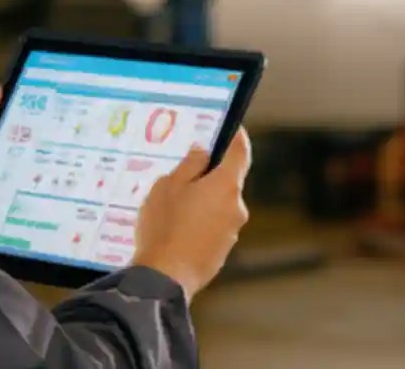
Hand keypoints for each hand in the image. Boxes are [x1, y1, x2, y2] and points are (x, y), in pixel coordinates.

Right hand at [132, 128, 251, 302]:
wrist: (164, 277)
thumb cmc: (165, 226)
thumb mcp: (168, 186)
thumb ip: (189, 165)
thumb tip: (203, 153)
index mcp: (225, 185)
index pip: (240, 152)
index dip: (237, 137)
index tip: (232, 128)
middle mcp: (236, 207)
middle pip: (226, 182)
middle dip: (208, 178)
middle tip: (180, 179)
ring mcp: (231, 232)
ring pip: (218, 207)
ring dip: (202, 203)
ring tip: (172, 211)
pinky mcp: (223, 252)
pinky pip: (213, 228)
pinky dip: (200, 224)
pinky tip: (177, 232)